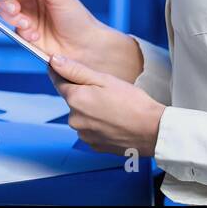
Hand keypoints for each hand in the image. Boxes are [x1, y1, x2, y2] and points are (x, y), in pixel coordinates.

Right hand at [0, 0, 141, 80]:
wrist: (82, 47)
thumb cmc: (77, 19)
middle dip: (4, 0)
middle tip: (14, 10)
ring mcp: (24, 11)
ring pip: (2, 8)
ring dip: (12, 18)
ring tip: (29, 26)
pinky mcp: (22, 29)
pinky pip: (10, 27)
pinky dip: (21, 32)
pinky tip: (36, 36)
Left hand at [49, 53, 165, 156]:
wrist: (152, 131)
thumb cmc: (132, 102)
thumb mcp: (104, 79)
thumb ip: (76, 70)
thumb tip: (54, 61)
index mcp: (75, 99)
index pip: (58, 82)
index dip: (61, 72)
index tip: (63, 67)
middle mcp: (75, 119)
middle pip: (72, 100)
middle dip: (83, 93)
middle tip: (105, 91)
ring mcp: (84, 135)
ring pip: (81, 116)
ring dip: (91, 110)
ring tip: (113, 108)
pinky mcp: (94, 146)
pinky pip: (90, 130)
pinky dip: (98, 124)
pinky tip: (114, 121)